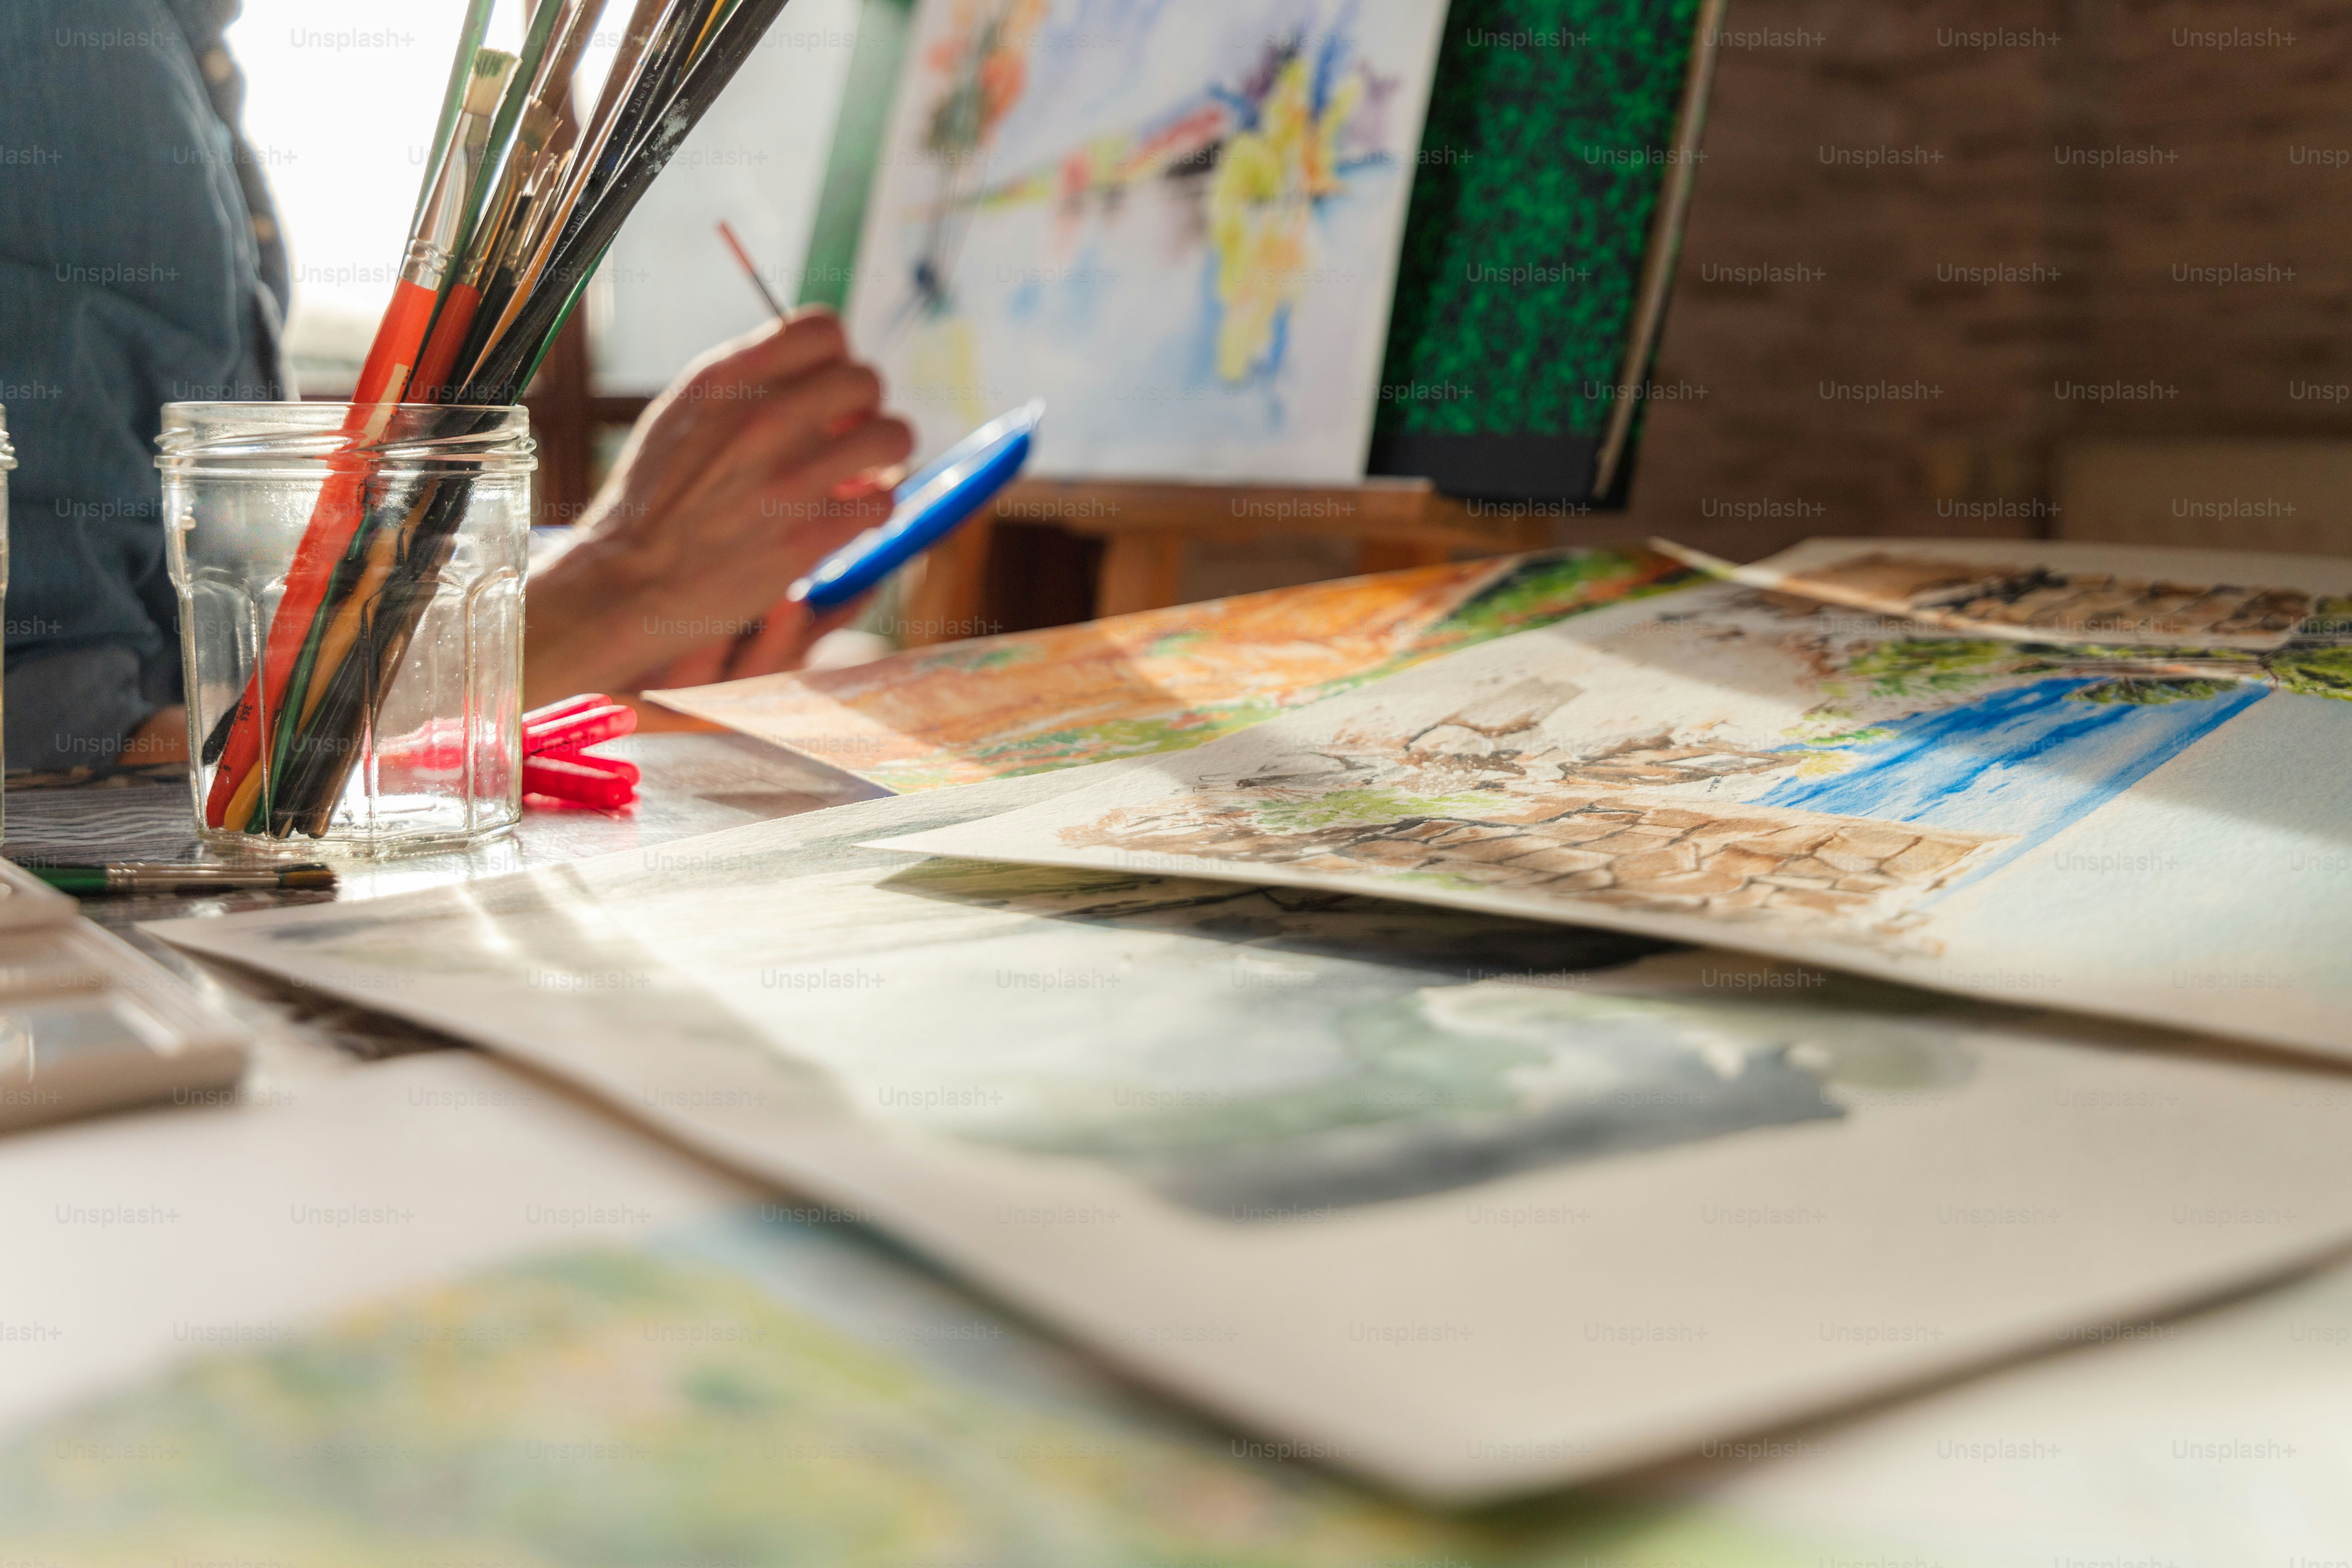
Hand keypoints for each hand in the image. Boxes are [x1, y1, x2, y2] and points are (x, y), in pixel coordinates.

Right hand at [522, 309, 911, 704]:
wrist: (628, 583)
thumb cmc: (651, 504)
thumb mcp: (680, 418)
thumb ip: (744, 386)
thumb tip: (812, 373)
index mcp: (725, 380)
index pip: (822, 329)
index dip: (837, 359)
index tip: (823, 393)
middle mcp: (761, 419)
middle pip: (866, 380)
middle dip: (865, 409)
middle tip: (847, 439)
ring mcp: (789, 478)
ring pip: (892, 436)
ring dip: (886, 456)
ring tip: (862, 475)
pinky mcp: (811, 535)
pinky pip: (883, 501)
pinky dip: (875, 509)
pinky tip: (849, 517)